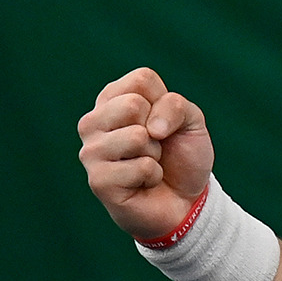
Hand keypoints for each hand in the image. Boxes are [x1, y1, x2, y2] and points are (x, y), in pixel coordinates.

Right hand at [77, 67, 214, 238]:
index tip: (162, 124)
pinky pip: (141, 167)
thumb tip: (149, 129)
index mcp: (112, 99)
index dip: (165, 103)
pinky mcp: (98, 181)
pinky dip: (153, 176)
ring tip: (148, 164)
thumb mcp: (190, 120)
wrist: (185, 200)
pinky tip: (142, 184)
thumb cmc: (181, 156)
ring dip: (155, 154)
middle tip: (155, 146)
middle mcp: (93, 122)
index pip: (142, 80)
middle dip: (158, 129)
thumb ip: (175, 106)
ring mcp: (91, 151)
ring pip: (137, 136)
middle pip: (134, 104)